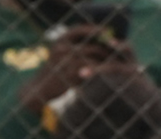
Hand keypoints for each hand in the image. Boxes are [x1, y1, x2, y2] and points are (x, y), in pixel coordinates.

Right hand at [17, 26, 132, 111]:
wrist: (41, 87)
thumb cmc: (58, 70)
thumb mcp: (65, 55)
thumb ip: (79, 47)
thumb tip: (102, 42)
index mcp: (61, 39)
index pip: (81, 29)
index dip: (96, 31)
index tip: (109, 33)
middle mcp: (61, 47)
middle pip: (91, 45)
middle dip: (106, 50)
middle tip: (118, 55)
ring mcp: (64, 60)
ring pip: (92, 58)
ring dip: (105, 61)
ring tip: (115, 65)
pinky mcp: (68, 74)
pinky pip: (88, 70)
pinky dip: (99, 71)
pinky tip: (106, 74)